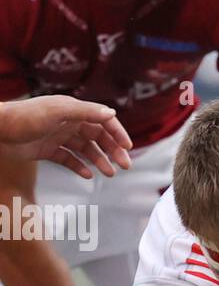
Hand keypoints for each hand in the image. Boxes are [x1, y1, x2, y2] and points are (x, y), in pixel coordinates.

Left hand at [0, 96, 131, 176]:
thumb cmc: (24, 118)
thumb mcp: (58, 111)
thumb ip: (85, 112)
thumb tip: (111, 113)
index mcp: (73, 110)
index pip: (102, 120)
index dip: (117, 132)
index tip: (127, 148)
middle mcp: (68, 122)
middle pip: (98, 136)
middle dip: (113, 150)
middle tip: (125, 166)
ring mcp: (58, 137)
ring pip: (86, 150)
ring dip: (100, 160)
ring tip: (110, 173)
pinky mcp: (47, 150)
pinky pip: (69, 159)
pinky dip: (79, 167)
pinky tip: (87, 175)